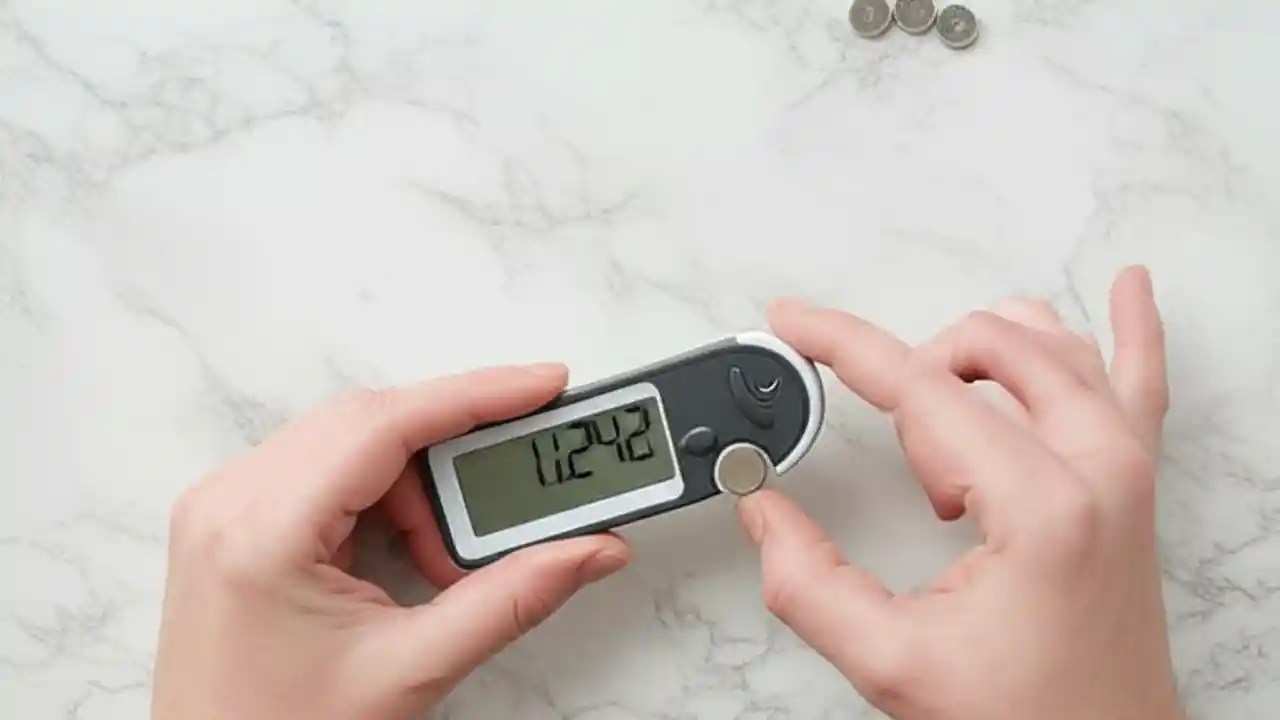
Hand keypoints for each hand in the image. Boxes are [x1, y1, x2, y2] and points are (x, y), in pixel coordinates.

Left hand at [153, 365, 629, 719]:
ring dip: (417, 480)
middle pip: (367, 422)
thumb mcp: (409, 671)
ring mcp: (223, 508)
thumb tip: (589, 550)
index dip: (474, 394)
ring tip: (449, 555)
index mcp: (261, 530)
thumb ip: (512, 601)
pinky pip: (325, 471)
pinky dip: (384, 496)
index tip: (543, 385)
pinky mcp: (235, 524)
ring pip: (348, 442)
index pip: (384, 424)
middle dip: (453, 443)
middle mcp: (229, 501)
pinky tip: (410, 548)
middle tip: (524, 463)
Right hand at [738, 267, 1181, 718]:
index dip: (842, 345)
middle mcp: (1098, 467)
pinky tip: (1130, 287)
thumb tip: (764, 507)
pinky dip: (1132, 324)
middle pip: (986, 347)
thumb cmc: (1028, 719)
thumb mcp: (892, 661)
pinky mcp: (1136, 480)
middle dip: (917, 381)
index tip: (794, 321)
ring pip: (1051, 344)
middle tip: (897, 460)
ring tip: (950, 430)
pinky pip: (1143, 374)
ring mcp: (1127, 467)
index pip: (922, 388)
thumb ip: (809, 580)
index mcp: (1041, 504)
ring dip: (979, 360)